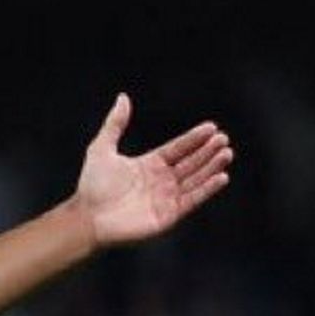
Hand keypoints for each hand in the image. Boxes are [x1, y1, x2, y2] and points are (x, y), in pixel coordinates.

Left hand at [74, 93, 232, 246]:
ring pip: (195, 179)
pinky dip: (207, 189)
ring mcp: (166, 198)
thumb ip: (115, 124)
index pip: (177, 149)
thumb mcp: (102, 149)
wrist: (88, 217)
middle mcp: (161, 181)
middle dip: (207, 151)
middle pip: (190, 163)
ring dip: (211, 167)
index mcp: (149, 165)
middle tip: (223, 139)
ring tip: (226, 153)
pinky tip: (221, 176)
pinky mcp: (169, 215)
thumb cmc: (92, 185)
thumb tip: (123, 97)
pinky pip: (192, 200)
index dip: (194, 139)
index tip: (212, 127)